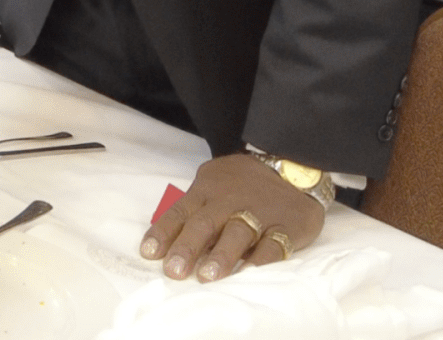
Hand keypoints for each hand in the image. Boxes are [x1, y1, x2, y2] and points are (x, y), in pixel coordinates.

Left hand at [141, 153, 325, 280]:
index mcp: (207, 191)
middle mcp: (229, 201)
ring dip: (222, 254)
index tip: (149, 254)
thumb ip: (195, 208)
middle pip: (205, 223)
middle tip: (174, 271)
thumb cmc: (243, 183)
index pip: (180, 212)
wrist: (294, 165)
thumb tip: (167, 241)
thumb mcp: (213, 184)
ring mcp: (259, 212)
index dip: (164, 233)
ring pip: (238, 232)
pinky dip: (261, 259)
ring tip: (208, 276)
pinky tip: (249, 274)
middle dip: (187, 247)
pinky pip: (273, 244)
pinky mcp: (287, 226)